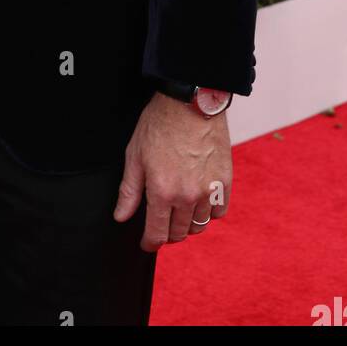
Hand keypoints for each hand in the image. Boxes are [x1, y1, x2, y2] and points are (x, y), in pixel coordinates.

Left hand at [114, 92, 231, 250]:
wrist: (190, 102)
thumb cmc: (159, 124)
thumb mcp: (135, 155)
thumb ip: (129, 191)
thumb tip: (121, 216)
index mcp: (162, 192)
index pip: (157, 233)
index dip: (150, 243)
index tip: (146, 243)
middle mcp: (188, 196)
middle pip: (179, 233)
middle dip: (167, 233)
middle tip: (161, 225)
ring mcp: (209, 190)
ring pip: (199, 225)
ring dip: (187, 224)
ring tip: (179, 212)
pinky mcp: (225, 181)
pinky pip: (219, 212)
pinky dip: (209, 212)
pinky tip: (199, 201)